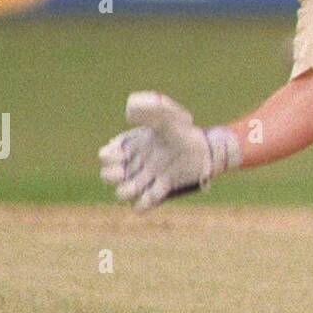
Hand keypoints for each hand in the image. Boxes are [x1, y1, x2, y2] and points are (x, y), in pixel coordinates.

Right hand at [98, 92, 238, 210]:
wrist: (206, 148)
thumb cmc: (185, 130)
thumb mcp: (168, 117)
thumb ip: (151, 110)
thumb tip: (130, 107)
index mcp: (133, 147)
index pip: (105, 156)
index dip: (109, 156)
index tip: (124, 150)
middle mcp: (136, 164)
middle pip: (107, 176)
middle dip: (111, 175)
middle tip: (126, 169)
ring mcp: (147, 179)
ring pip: (122, 193)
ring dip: (127, 190)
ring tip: (140, 182)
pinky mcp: (160, 191)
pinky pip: (141, 205)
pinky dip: (144, 202)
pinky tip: (156, 189)